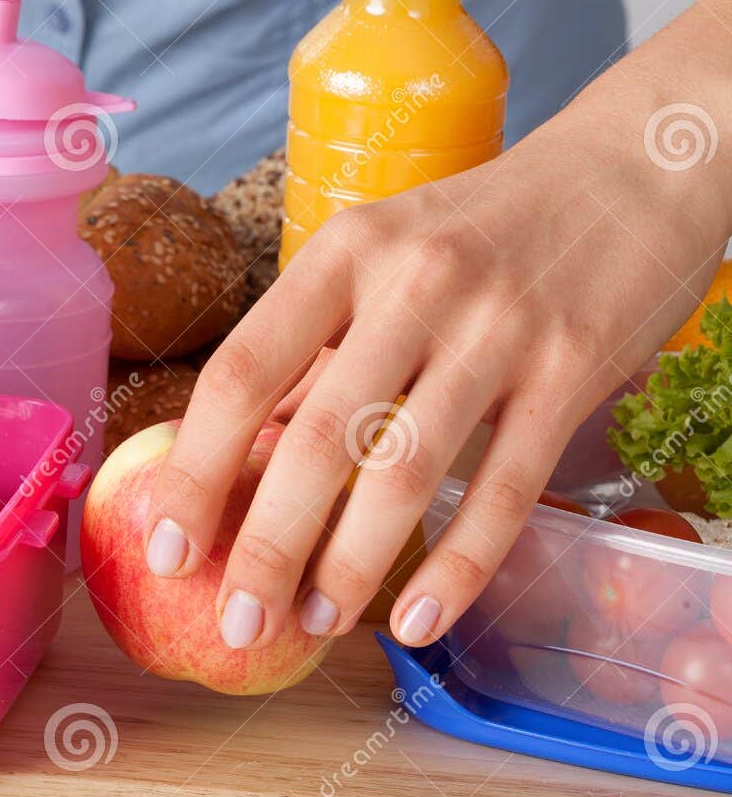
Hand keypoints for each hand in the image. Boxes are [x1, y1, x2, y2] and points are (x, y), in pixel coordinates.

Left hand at [146, 115, 724, 648]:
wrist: (630, 172)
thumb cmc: (479, 228)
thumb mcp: (378, 257)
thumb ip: (314, 351)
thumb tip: (235, 457)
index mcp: (343, 253)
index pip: (243, 371)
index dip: (194, 467)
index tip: (167, 547)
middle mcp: (411, 286)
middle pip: (317, 438)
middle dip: (264, 546)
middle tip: (236, 623)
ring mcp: (496, 330)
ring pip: (404, 474)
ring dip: (350, 568)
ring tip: (313, 624)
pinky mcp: (570, 372)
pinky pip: (505, 491)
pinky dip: (456, 567)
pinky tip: (416, 620)